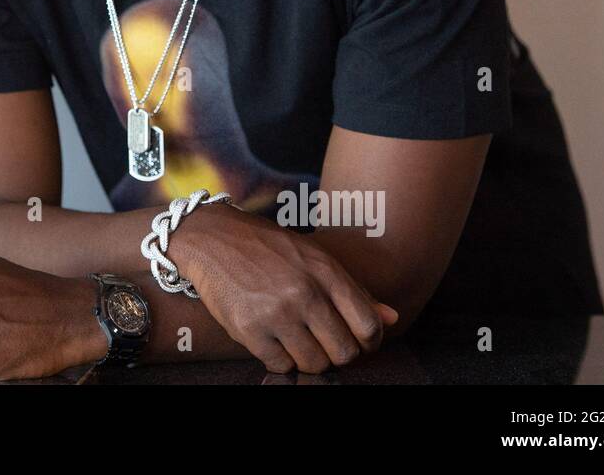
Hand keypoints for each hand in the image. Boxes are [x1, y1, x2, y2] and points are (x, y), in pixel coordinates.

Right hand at [168, 203, 399, 373]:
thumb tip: (392, 318)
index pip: (368, 326)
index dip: (368, 341)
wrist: (211, 239)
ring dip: (309, 358)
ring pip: (314, 364)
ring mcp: (276, 313)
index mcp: (325, 272)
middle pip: (344, 352)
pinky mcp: (248, 330)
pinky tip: (274, 339)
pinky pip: (281, 365)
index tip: (356, 340)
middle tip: (323, 342)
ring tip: (297, 340)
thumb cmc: (267, 247)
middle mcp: (304, 293)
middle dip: (337, 353)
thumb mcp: (314, 256)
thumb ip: (353, 289)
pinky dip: (281, 358)